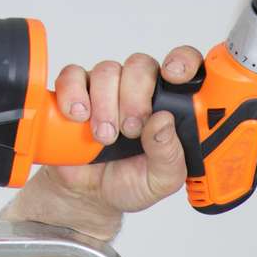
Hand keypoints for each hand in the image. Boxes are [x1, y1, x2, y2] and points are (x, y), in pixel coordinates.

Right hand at [43, 45, 204, 221]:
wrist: (89, 195)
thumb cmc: (131, 182)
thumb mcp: (161, 179)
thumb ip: (169, 154)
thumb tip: (163, 122)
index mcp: (168, 106)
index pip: (183, 68)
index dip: (182, 61)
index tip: (173, 75)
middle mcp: (138, 91)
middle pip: (140, 65)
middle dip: (136, 96)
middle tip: (131, 130)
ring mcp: (106, 89)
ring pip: (107, 71)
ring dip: (105, 104)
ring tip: (104, 136)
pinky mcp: (75, 91)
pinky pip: (73, 76)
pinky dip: (74, 94)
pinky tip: (79, 117)